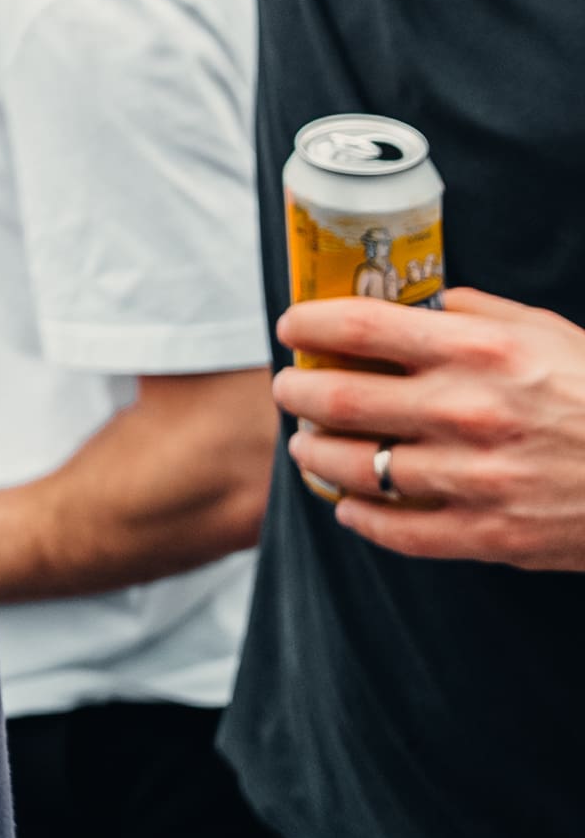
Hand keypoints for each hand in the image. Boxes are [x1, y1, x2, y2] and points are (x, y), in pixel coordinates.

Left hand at [276, 288, 584, 564]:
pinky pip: (400, 530)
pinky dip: (362, 518)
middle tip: (288, 387)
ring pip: (358, 467)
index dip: (309, 322)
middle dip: (299, 390)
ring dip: (317, 454)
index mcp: (479, 350)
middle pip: (342, 398)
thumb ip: (479, 313)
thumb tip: (423, 304)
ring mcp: (474, 478)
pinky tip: (348, 505)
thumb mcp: (548, 331)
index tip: (291, 325)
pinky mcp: (488, 534)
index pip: (360, 325)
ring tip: (306, 445)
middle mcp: (466, 410)